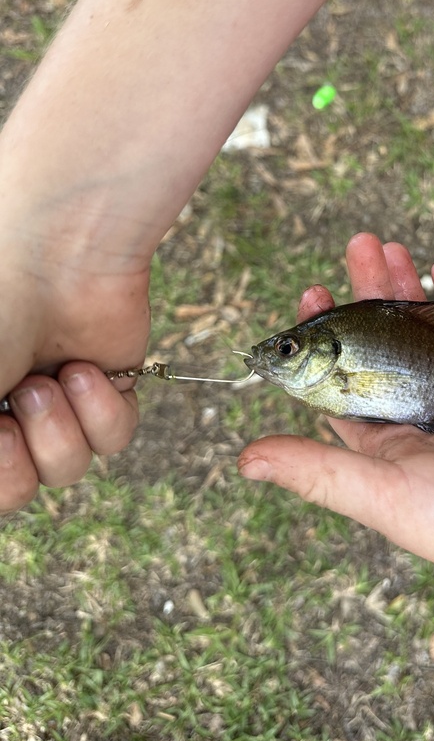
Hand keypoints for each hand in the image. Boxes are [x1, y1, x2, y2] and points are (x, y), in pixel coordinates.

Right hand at [0, 235, 150, 511]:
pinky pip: (115, 439)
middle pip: (15, 491)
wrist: (51, 249)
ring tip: (48, 378)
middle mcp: (3, 407)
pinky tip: (84, 370)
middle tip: (13, 401)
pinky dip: (100, 412)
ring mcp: (56, 398)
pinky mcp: (110, 384)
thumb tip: (3, 444)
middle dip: (11, 465)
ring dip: (56, 431)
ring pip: (66, 469)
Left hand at [238, 233, 433, 598]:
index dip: (323, 335)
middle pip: (380, 341)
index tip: (312, 293)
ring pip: (423, 328)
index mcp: (377, 439)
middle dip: (368, 292)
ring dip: (407, 288)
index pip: (337, 377)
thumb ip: (316, 469)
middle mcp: (410, 411)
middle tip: (358, 246)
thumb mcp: (378, 494)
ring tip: (392, 246)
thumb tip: (244, 458)